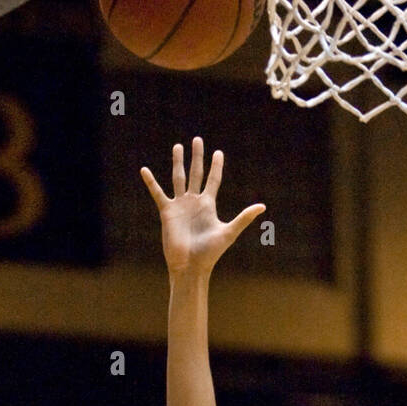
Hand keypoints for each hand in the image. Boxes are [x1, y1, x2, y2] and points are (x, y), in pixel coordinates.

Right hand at [140, 137, 265, 275]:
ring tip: (178, 146)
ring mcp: (180, 206)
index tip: (218, 152)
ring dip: (178, 162)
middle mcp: (195, 202)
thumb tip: (262, 206)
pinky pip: (158, 193)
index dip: (216, 166)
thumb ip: (244, 218)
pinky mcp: (167, 212)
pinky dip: (151, 182)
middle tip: (197, 140)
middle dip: (197, 157)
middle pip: (196, 173)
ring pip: (179, 178)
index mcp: (209, 205)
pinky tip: (144, 170)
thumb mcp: (229, 232)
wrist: (191, 266)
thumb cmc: (210, 253)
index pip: (213, 180)